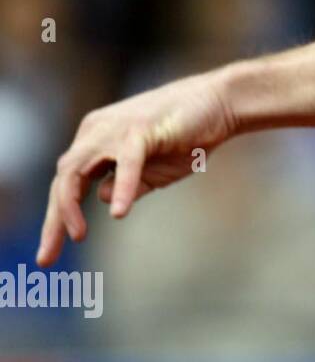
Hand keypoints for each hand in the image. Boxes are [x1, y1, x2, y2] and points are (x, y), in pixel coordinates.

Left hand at [37, 70, 237, 266]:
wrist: (220, 104)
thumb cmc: (189, 136)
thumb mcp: (154, 171)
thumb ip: (129, 185)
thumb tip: (105, 198)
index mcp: (96, 140)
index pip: (67, 184)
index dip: (57, 219)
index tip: (51, 254)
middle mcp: (97, 131)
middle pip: (64, 180)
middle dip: (54, 220)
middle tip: (47, 258)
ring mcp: (115, 129)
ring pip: (78, 170)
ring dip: (72, 205)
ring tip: (77, 235)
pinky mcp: (141, 130)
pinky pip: (125, 163)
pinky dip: (123, 187)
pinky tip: (119, 213)